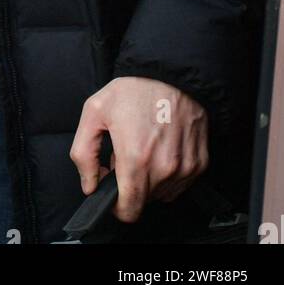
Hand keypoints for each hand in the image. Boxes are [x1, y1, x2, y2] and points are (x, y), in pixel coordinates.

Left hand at [69, 76, 208, 222]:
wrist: (172, 73)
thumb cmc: (134, 90)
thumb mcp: (95, 111)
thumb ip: (84, 153)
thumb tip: (89, 185)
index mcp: (136, 159)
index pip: (129, 210)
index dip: (116, 205)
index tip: (112, 190)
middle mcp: (164, 168)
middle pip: (144, 201)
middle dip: (131, 185)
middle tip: (126, 156)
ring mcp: (185, 168)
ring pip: (162, 193)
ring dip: (150, 179)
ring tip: (145, 148)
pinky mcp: (199, 164)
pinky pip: (179, 184)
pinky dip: (168, 173)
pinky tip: (161, 148)